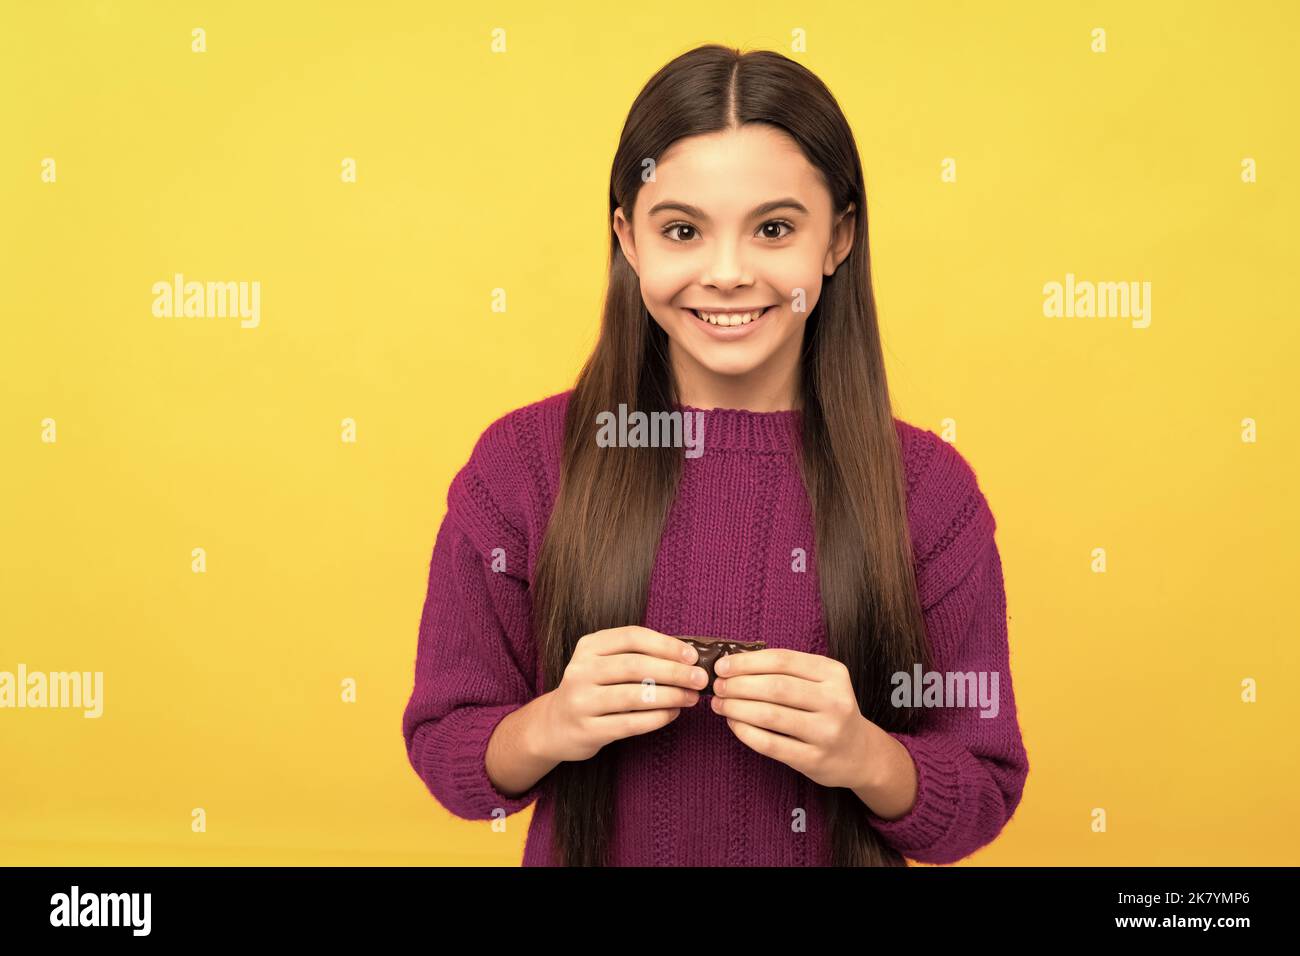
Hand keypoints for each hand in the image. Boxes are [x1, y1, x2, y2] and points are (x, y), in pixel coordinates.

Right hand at [538, 625, 708, 761]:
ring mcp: (581, 701)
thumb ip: (637, 656)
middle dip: (674, 672)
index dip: (666, 645)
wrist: (554, 725)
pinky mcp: (586, 730)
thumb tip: (686, 656)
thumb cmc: (592, 689)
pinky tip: (672, 714)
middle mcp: (581, 670)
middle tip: (700, 679)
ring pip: (634, 696)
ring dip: (670, 696)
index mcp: (589, 647)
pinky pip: (629, 724)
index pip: (632, 637)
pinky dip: (656, 718)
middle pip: (636, 666)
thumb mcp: (603, 663)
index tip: (692, 655)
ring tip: (690, 698)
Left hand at [711, 648, 881, 790]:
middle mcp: (835, 701)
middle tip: (717, 686)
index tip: (722, 665)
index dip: (747, 661)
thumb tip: (735, 661)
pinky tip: (734, 724)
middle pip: (775, 687)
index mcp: (833, 674)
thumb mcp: (821, 682)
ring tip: (720, 704)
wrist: (860, 753)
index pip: (782, 660)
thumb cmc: (829, 710)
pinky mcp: (814, 760)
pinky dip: (745, 732)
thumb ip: (786, 671)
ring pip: (770, 715)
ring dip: (737, 708)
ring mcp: (826, 732)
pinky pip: (770, 744)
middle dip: (738, 685)